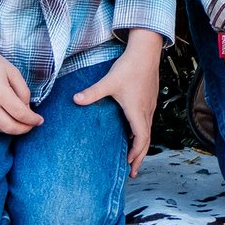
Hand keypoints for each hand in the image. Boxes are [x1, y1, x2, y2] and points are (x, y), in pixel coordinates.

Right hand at [0, 39, 39, 135]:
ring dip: (12, 129)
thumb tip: (26, 109)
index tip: (40, 121)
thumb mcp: (12, 72)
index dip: (32, 120)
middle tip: (32, 126)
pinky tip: (7, 117)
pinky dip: (0, 123)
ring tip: (22, 123)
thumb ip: (23, 91)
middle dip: (23, 129)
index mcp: (0, 93)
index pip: (20, 114)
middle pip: (9, 127)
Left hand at [73, 30, 162, 170]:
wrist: (146, 52)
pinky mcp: (149, 100)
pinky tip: (133, 135)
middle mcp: (146, 111)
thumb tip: (75, 100)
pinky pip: (147, 122)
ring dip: (141, 146)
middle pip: (146, 140)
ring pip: (148, 131)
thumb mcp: (109, 82)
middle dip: (140, 157)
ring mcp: (150, 105)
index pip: (141, 138)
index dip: (136, 153)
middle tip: (133, 171)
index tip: (129, 164)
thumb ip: (92, 93)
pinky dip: (142, 134)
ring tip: (134, 157)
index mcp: (137, 111)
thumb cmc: (129, 67)